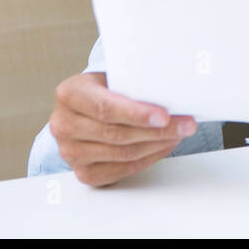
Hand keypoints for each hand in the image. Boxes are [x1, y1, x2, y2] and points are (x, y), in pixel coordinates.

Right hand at [49, 72, 196, 185]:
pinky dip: (149, 158)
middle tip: (186, 125)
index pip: (105, 108)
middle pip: (117, 134)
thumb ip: (134, 82)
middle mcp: (63, 124)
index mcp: (69, 94)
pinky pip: (123, 169)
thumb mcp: (113, 76)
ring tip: (179, 133)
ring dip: (157, 144)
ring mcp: (70, 152)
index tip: (164, 116)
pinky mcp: (83, 172)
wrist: (88, 108)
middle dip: (158, 131)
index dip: (137, 114)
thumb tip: (175, 89)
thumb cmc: (107, 89)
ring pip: (123, 153)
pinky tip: (164, 145)